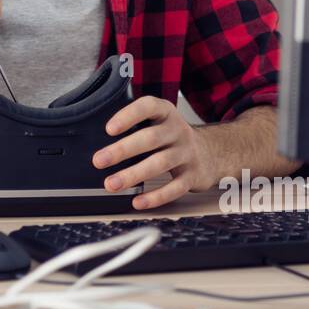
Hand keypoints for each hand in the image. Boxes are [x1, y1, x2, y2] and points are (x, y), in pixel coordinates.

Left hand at [92, 96, 217, 210]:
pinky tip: (138, 201)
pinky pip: (174, 187)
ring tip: (111, 184)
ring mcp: (186, 153)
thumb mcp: (158, 122)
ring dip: (133, 175)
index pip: (148, 107)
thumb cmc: (172, 138)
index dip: (128, 116)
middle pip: (150, 138)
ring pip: (160, 163)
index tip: (109, 129)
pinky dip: (156, 196)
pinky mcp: (193, 176)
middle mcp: (177, 131)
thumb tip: (97, 141)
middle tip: (98, 161)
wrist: (212, 152)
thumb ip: (135, 126)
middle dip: (122, 150)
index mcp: (166, 113)